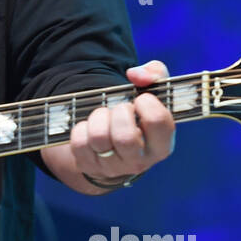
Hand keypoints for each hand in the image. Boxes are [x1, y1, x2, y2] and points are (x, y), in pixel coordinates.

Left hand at [61, 60, 175, 188]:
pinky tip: (90, 127)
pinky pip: (78, 142)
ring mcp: (112, 167)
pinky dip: (81, 128)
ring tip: (104, 114)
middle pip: (125, 137)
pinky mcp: (88, 166)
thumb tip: (135, 75)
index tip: (141, 99)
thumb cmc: (138, 114)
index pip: (158, 122)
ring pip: (98, 138)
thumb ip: (154, 74)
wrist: (115, 143)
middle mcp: (139, 161)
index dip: (147, 103)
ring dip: (98, 117)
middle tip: (121, 108)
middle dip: (119, 112)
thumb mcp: (153, 93)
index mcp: (161, 146)